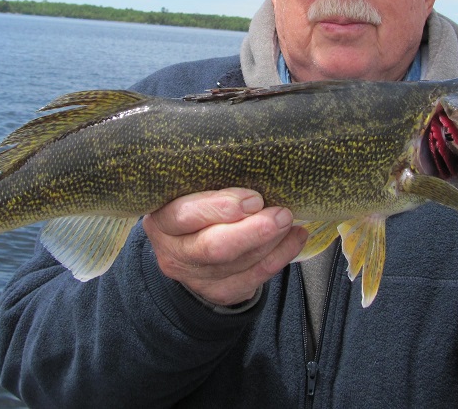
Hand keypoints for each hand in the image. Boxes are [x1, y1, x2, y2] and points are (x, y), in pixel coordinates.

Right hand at [142, 188, 308, 305]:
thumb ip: (213, 183)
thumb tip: (255, 165)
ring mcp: (195, 278)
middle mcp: (174, 252)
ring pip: (238, 264)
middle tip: (281, 214)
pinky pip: (254, 278)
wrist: (191, 249)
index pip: (185, 215)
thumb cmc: (197, 207)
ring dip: (271, 242)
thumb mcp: (192, 191)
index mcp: (162, 220)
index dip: (219, 207)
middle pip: (213, 247)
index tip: (253, 198)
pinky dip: (280, 256)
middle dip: (252, 231)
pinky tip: (295, 237)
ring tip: (289, 220)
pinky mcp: (219, 292)